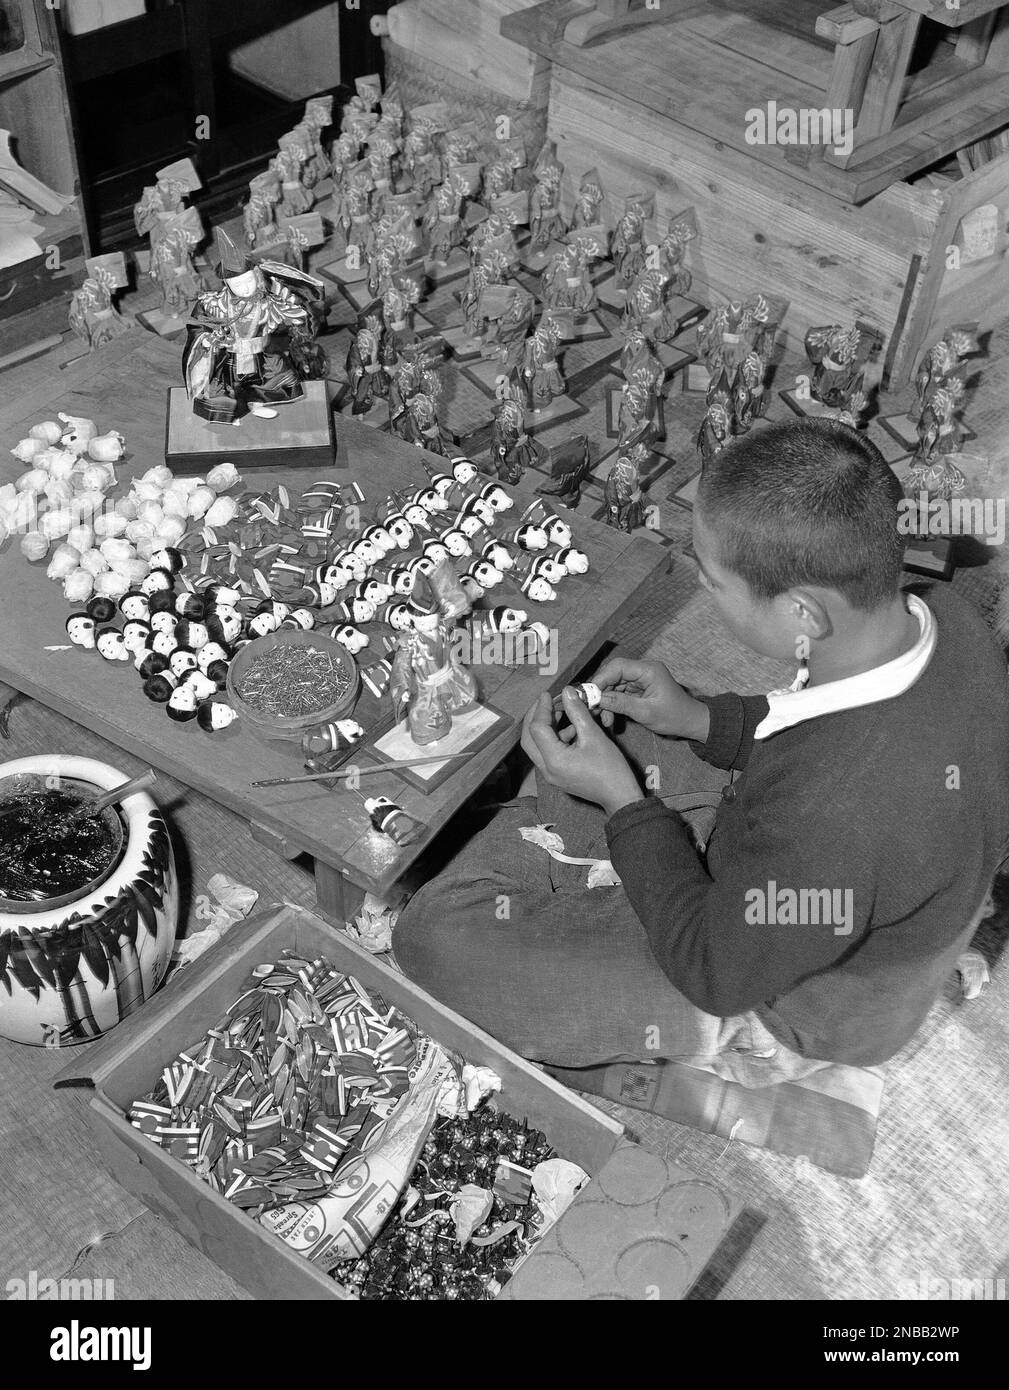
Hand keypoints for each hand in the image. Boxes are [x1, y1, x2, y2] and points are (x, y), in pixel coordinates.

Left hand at [521, 690, 643, 815]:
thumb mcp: (594, 735)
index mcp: (554, 760)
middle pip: (529, 738)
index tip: (549, 694)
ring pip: (538, 746)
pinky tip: (573, 729)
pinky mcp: (557, 775)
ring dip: (547, 728)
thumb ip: (577, 711)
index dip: (542, 708)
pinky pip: (548, 753)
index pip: (537, 728)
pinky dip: (555, 739)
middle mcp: (546, 769)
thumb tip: (568, 692)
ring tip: (564, 712)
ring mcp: (550, 775)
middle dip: (536, 717)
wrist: (620, 796)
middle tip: (546, 702)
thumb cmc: (610, 768)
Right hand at [592, 657, 709, 741]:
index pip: (618, 667)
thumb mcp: (646, 712)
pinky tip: (609, 718)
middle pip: (613, 675)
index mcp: (648, 670)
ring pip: (613, 685)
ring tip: (603, 719)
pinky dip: (612, 705)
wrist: (690, 723)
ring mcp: (640, 679)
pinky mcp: (638, 689)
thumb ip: (621, 704)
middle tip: (592, 709)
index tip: (589, 696)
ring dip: (605, 702)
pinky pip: (618, 693)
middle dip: (601, 692)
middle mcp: (643, 671)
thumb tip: (597, 699)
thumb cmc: (674, 716)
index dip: (600, 679)